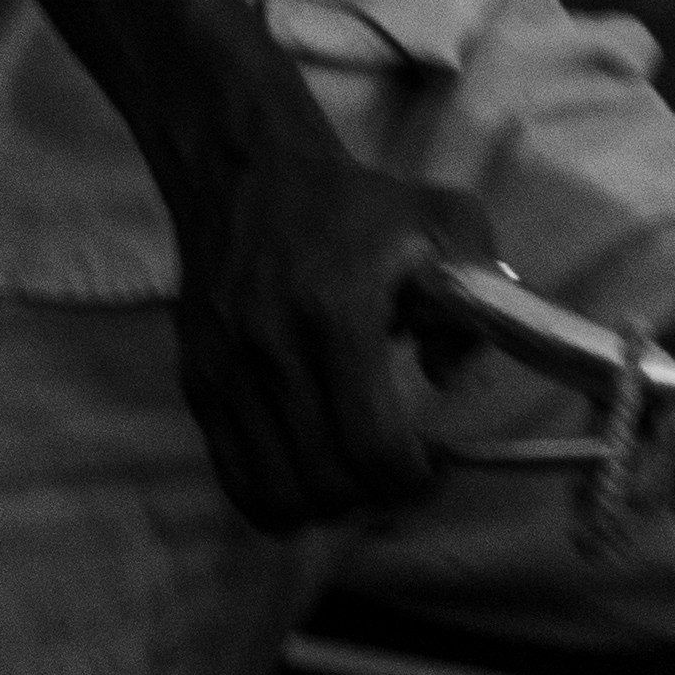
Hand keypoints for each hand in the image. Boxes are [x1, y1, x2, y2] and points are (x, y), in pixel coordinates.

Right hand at [169, 148, 485, 533]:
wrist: (247, 172)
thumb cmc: (355, 204)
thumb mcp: (444, 221)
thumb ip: (477, 297)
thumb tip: (450, 379)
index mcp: (337, 314)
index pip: (372, 448)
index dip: (413, 480)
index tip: (434, 463)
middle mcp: (272, 350)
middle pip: (327, 485)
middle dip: (375, 494)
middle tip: (396, 465)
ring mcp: (225, 371)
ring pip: (277, 498)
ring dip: (325, 502)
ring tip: (350, 468)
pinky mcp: (197, 382)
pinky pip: (235, 479)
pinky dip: (276, 494)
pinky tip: (306, 461)